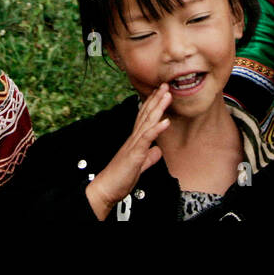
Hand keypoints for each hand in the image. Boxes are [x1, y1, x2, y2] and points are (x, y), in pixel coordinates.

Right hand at [85, 84, 171, 219]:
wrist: (106, 189)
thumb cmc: (120, 178)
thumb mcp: (139, 166)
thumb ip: (149, 157)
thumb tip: (158, 150)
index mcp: (135, 140)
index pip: (145, 118)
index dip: (154, 105)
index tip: (161, 93)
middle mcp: (134, 138)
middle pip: (147, 114)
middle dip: (157, 99)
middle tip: (165, 85)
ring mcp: (134, 144)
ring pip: (147, 122)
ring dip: (158, 107)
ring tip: (166, 95)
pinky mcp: (135, 154)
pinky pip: (147, 139)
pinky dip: (156, 129)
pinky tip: (165, 122)